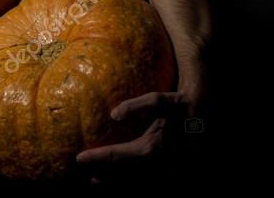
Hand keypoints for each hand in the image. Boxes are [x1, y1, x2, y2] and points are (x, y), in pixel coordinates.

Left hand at [75, 91, 198, 184]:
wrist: (209, 116)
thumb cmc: (180, 106)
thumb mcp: (159, 100)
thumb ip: (135, 106)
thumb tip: (113, 115)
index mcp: (151, 148)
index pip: (117, 156)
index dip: (97, 158)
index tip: (79, 158)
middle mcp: (158, 165)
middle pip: (125, 174)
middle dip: (106, 175)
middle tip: (89, 177)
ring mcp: (168, 172)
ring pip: (139, 184)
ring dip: (119, 184)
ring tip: (99, 183)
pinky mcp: (176, 174)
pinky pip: (153, 185)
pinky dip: (137, 188)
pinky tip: (126, 187)